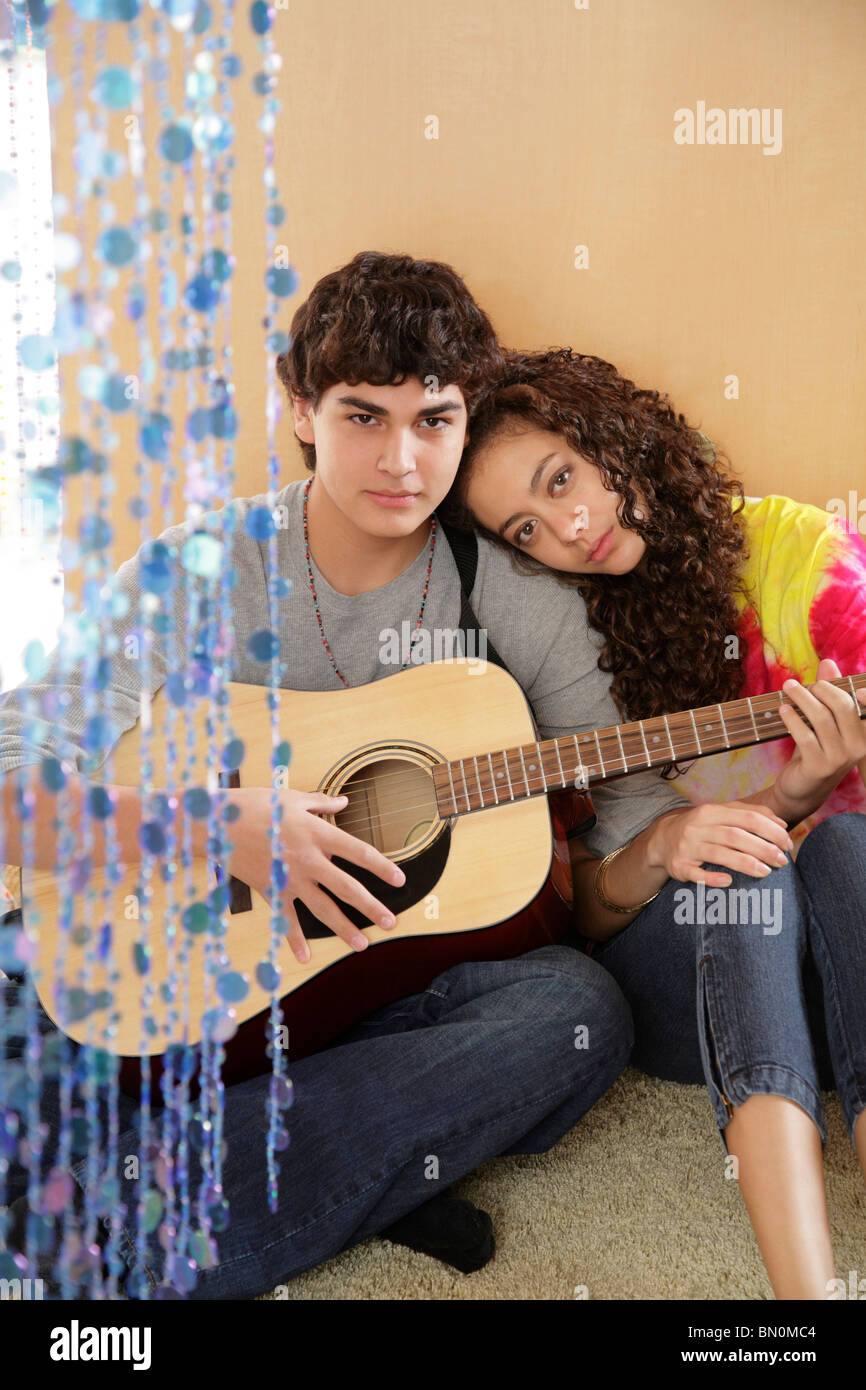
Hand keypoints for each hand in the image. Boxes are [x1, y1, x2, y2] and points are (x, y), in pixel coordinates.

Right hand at [225, 787, 405, 961]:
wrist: (215, 823)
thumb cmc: (255, 804)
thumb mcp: (292, 799)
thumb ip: (321, 803)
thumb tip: (344, 801)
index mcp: (317, 833)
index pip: (359, 852)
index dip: (382, 867)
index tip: (400, 880)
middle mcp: (308, 859)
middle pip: (347, 887)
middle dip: (371, 906)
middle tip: (391, 921)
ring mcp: (289, 878)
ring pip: (322, 908)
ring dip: (344, 928)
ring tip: (363, 944)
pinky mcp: (270, 890)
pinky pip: (286, 919)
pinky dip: (294, 940)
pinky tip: (305, 958)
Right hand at [646, 800, 794, 887]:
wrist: (662, 840)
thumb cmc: (702, 828)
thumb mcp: (721, 814)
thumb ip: (750, 814)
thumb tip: (782, 824)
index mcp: (711, 811)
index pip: (747, 817)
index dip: (771, 830)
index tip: (787, 843)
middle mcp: (698, 827)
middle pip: (735, 835)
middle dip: (763, 848)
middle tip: (782, 861)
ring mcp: (687, 847)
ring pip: (719, 854)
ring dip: (745, 863)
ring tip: (766, 872)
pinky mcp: (679, 866)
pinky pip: (697, 874)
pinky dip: (713, 878)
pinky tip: (729, 882)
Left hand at [774, 658, 865, 810]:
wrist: (803, 789)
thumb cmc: (816, 749)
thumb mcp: (825, 721)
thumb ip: (828, 693)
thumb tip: (828, 663)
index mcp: (864, 734)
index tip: (857, 688)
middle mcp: (857, 747)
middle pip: (842, 706)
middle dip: (821, 688)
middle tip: (800, 683)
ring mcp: (839, 758)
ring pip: (821, 718)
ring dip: (801, 698)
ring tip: (788, 688)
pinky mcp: (819, 766)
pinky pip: (805, 736)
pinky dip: (792, 719)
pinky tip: (784, 710)